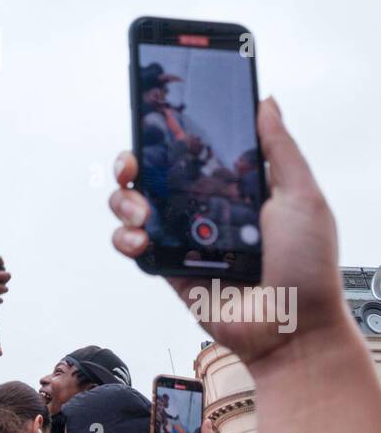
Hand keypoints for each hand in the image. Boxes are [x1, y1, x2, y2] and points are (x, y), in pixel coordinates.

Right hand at [109, 98, 347, 367]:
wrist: (292, 330)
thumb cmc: (308, 268)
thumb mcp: (303, 196)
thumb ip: (280, 147)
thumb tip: (266, 101)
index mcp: (234, 187)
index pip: (191, 150)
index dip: (168, 135)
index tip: (154, 122)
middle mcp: (204, 208)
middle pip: (152, 173)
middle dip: (132, 163)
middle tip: (133, 167)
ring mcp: (183, 238)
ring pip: (133, 205)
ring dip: (125, 200)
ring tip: (141, 212)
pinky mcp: (168, 269)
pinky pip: (133, 246)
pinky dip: (126, 238)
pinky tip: (141, 240)